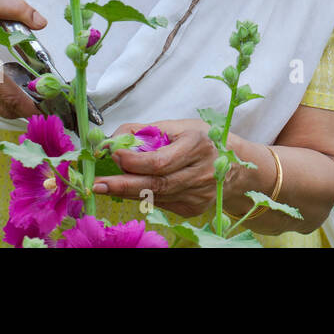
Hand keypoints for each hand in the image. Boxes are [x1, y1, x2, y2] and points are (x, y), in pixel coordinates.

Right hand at [0, 0, 47, 120]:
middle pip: (5, 107)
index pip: (7, 93)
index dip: (34, 101)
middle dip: (32, 107)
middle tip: (56, 101)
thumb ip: (16, 7)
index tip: (55, 101)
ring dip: (19, 106)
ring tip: (43, 96)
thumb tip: (41, 23)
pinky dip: (5, 101)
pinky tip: (22, 92)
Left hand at [94, 118, 219, 217]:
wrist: (235, 164)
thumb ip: (147, 130)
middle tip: (97, 183)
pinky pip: (162, 202)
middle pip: (156, 184)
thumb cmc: (203, 139)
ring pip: (156, 196)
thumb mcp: (180, 126)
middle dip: (123, 184)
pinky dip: (144, 195)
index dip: (134, 162)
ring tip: (105, 187)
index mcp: (198, 146)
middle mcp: (202, 173)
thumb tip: (114, 138)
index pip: (160, 161)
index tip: (113, 155)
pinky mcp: (194, 208)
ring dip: (128, 192)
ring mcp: (199, 194)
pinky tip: (131, 189)